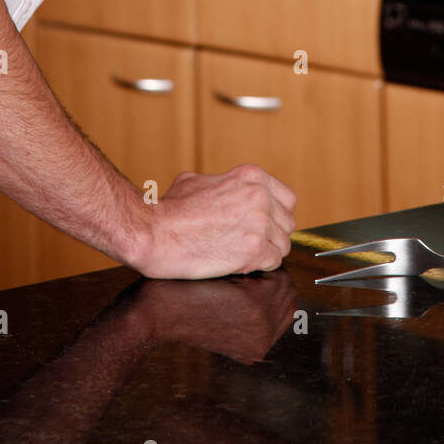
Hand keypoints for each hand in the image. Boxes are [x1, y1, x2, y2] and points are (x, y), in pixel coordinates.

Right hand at [136, 164, 297, 279]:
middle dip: (272, 235)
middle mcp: (260, 197)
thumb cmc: (170, 209)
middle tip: (251, 242)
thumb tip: (227, 193)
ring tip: (242, 254)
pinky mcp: (253, 250)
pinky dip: (259, 266)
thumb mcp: (199, 180)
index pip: (287, 199)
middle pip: (287, 223)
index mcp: (251, 177)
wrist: (156, 232)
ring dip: (266, 252)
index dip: (276, 214)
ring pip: (283, 244)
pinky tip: (240, 263)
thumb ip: (224, 185)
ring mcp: (259, 223)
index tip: (266, 224)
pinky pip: (273, 262)